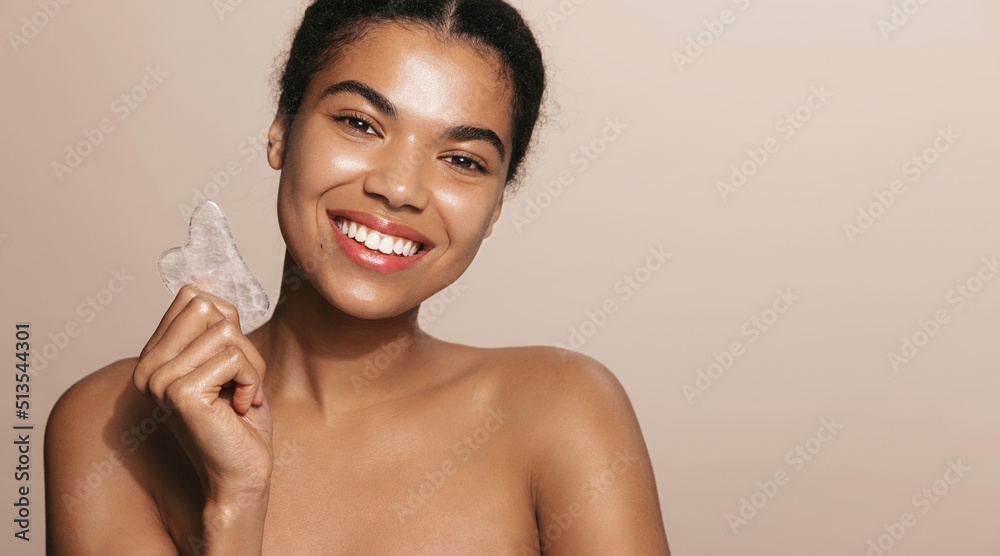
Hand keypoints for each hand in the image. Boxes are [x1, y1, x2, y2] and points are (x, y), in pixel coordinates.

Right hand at [132, 285, 273, 498]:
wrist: (241, 475)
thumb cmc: (239, 421)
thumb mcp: (229, 361)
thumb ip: (214, 325)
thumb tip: (202, 282)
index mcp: (155, 355)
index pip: (194, 297)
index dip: (228, 325)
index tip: (229, 366)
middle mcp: (147, 366)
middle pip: (210, 309)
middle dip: (243, 344)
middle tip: (241, 381)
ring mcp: (159, 379)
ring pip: (228, 334)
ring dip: (252, 367)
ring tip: (241, 398)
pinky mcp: (179, 392)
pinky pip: (234, 358)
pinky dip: (252, 382)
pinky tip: (239, 409)